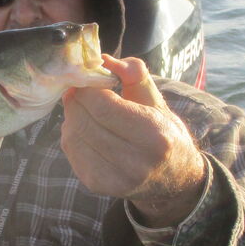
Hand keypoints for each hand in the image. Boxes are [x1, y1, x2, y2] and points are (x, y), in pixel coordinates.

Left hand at [60, 56, 206, 226]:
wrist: (173, 178)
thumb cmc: (164, 133)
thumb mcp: (157, 101)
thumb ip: (134, 74)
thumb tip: (105, 59)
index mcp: (155, 136)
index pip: (104, 107)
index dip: (88, 89)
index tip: (87, 78)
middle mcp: (136, 162)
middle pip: (85, 122)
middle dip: (76, 100)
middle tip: (77, 90)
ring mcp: (115, 179)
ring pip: (73, 137)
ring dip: (71, 116)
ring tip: (81, 108)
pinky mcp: (99, 186)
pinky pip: (71, 152)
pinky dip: (71, 134)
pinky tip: (82, 127)